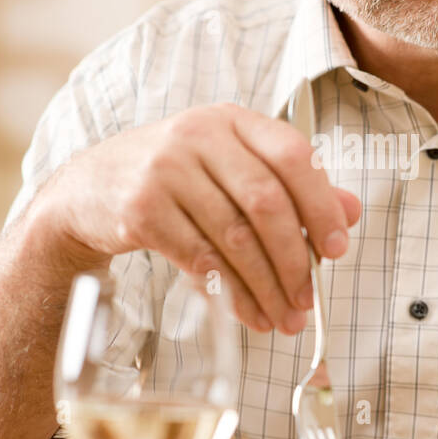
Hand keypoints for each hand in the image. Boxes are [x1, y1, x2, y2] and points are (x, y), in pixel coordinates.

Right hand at [37, 103, 360, 333]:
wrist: (86, 191)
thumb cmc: (172, 180)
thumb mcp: (229, 169)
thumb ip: (291, 187)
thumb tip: (351, 211)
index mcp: (231, 121)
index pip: (292, 154)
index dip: (321, 203)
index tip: (338, 246)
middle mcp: (198, 136)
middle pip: (266, 201)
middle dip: (295, 258)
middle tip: (310, 298)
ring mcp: (164, 170)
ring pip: (234, 237)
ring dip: (266, 286)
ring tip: (284, 317)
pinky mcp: (140, 210)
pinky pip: (200, 259)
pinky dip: (230, 293)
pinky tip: (248, 312)